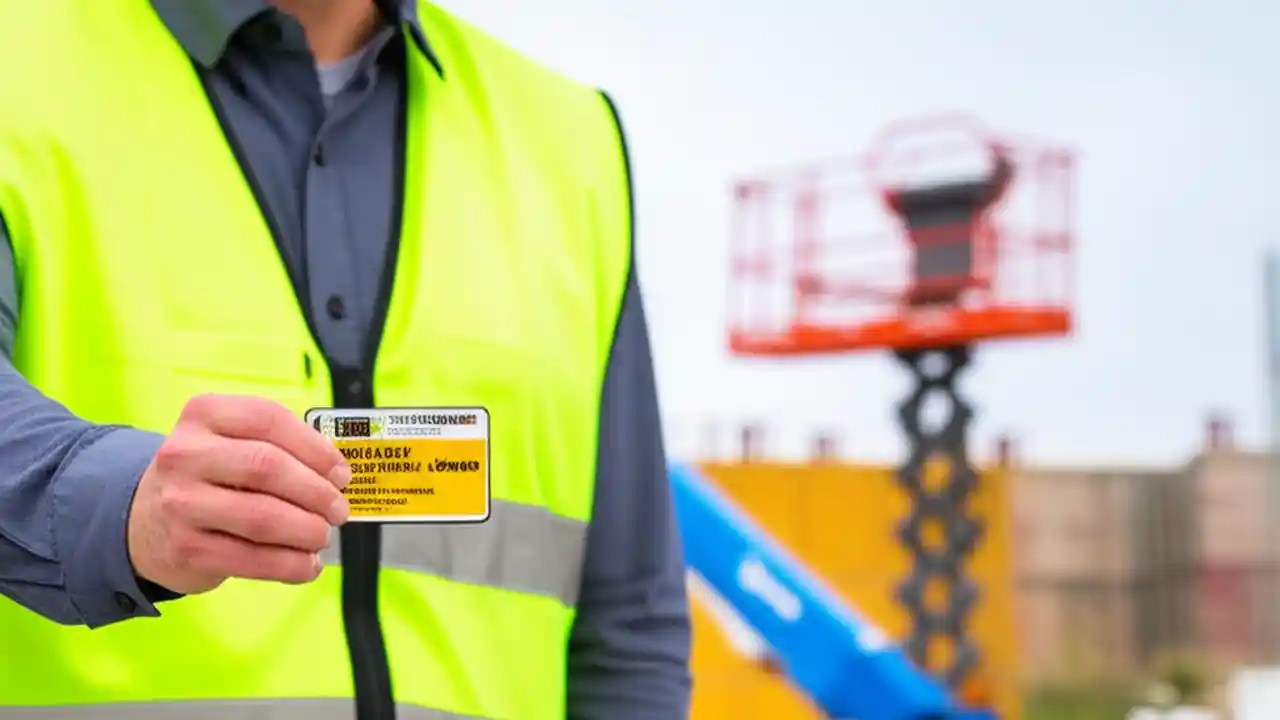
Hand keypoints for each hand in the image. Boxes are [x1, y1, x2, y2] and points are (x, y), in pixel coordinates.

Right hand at [128, 394, 352, 594]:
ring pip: (263, 517)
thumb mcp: (228, 441)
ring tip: (322, 535)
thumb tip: (336, 474)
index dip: (316, 448)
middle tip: (338, 509)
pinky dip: (291, 564)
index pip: (269, 420)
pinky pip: (252, 559)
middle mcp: (186, 454)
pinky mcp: (187, 549)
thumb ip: (278, 446)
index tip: (341, 472)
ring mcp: (182, 503)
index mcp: (204, 415)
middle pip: (268, 467)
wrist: (141, 521)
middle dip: (317, 492)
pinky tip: (306, 565)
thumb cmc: (205, 476)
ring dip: (307, 530)